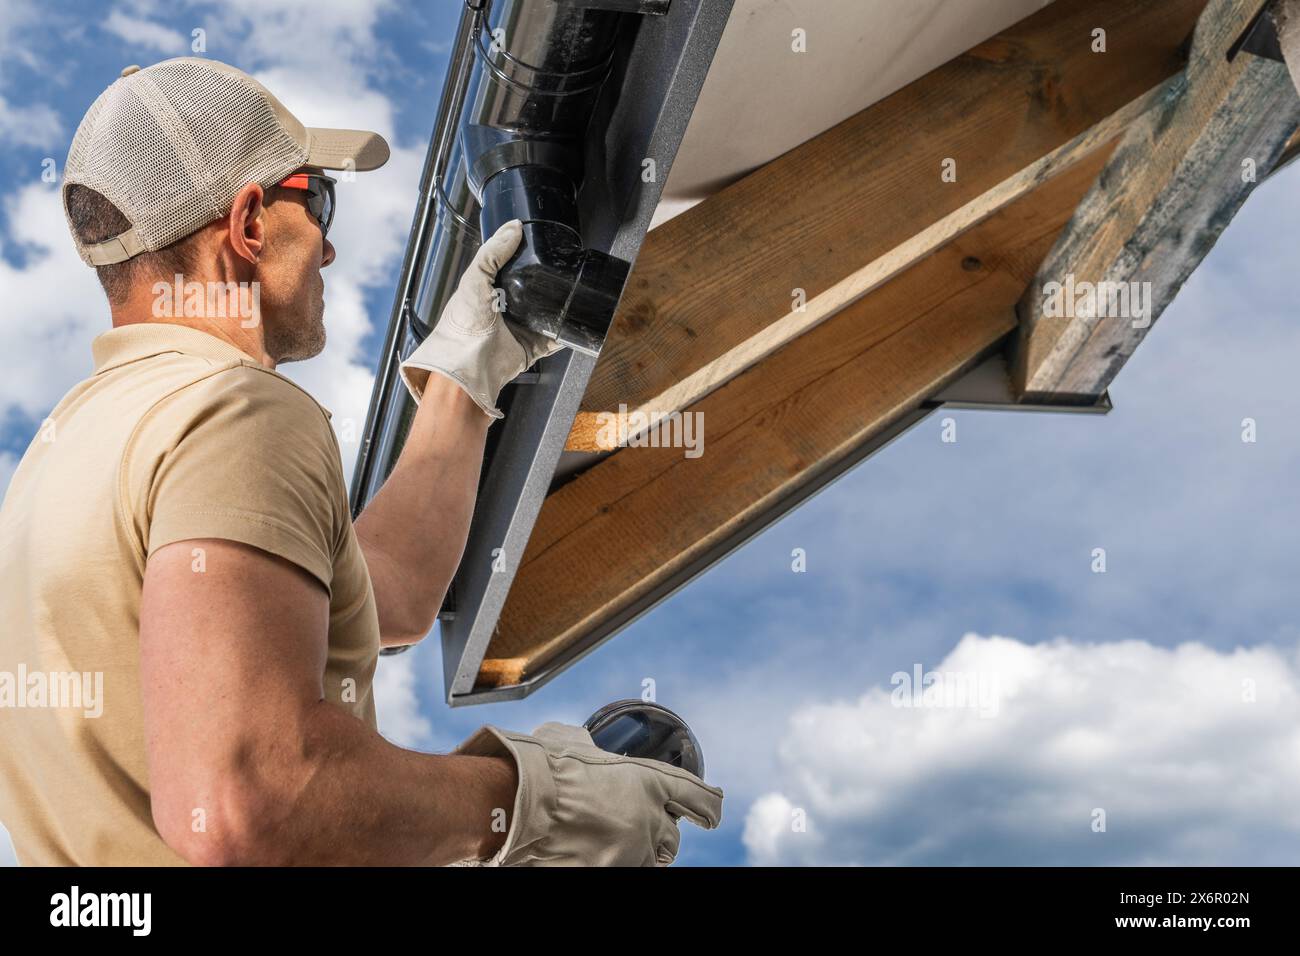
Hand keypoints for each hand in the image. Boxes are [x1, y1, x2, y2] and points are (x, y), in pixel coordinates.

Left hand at [399, 220, 561, 418]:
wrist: (468, 366)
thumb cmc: (462, 325)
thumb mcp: (474, 277)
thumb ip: (493, 252)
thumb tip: (514, 228)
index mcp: (488, 291)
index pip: (509, 268)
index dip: (522, 255)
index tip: (539, 243)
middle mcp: (504, 310)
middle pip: (531, 290)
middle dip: (545, 282)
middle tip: (560, 267)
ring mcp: (519, 329)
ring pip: (545, 313)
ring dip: (558, 306)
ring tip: (572, 291)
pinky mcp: (531, 348)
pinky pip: (553, 338)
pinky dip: (564, 333)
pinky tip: (573, 322)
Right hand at [453, 721, 723, 866]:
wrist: (515, 805)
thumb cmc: (542, 767)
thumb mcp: (572, 741)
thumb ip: (591, 746)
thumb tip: (583, 744)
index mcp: (650, 782)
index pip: (701, 799)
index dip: (708, 806)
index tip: (712, 813)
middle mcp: (649, 822)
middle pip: (673, 838)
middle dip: (659, 832)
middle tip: (637, 825)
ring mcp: (630, 855)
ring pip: (650, 862)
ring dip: (638, 853)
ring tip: (613, 842)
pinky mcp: (609, 874)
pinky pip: (622, 871)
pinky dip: (614, 863)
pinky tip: (594, 853)